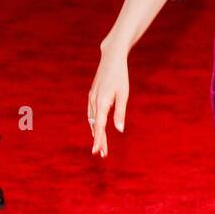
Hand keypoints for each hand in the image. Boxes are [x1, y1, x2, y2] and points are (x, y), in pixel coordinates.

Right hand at [87, 40, 128, 157]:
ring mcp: (91, 98)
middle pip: (95, 126)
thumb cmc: (120, 76)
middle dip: (98, 140)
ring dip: (96, 133)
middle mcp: (93, 102)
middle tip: (102, 154)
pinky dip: (94, 124)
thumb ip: (120, 113)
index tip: (97, 152)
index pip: (100, 127)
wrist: (111, 59)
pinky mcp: (92, 95)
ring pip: (92, 120)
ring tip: (101, 145)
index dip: (98, 140)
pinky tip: (97, 129)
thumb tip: (120, 130)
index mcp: (101, 103)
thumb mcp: (123, 95)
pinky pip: (92, 114)